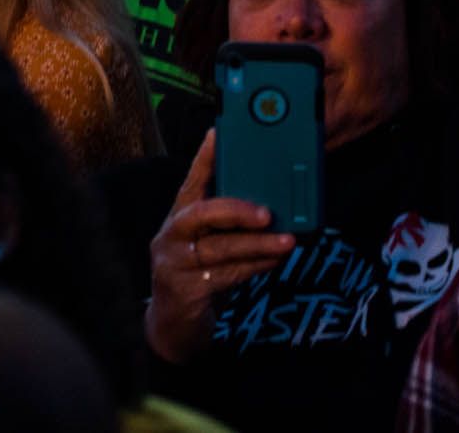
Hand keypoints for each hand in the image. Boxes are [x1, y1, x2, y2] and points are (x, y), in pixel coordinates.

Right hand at [144, 132, 296, 364]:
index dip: (204, 157)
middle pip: (201, 215)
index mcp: (178, 218)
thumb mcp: (208, 245)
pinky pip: (225, 275)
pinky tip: (274, 261)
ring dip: (257, 244)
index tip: (218, 132)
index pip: (191, 182)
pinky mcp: (184, 290)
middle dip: (236, 210)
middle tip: (267, 212)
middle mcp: (170, 236)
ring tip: (288, 241)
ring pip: (219, 248)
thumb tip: (270, 207)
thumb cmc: (198, 275)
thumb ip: (227, 227)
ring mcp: (173, 263)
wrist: (173, 325)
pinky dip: (253, 267)